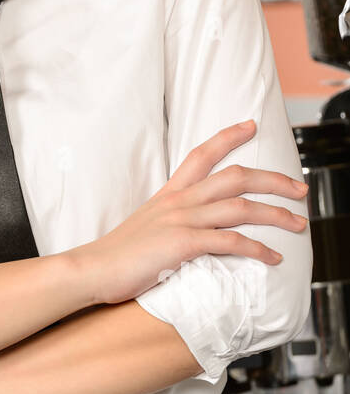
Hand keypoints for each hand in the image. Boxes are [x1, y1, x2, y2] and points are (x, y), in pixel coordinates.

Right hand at [75, 120, 309, 307]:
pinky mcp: (183, 243)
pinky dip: (258, 249)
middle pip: (236, 177)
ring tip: (298, 224)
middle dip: (274, 180)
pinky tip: (273, 257)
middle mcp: (179, 201)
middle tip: (300, 188)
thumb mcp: (147, 225)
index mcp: (169, 193)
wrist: (93, 268)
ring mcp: (182, 220)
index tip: (251, 125)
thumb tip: (192, 225)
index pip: (202, 154)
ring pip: (241, 207)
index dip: (229, 137)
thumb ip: (170, 219)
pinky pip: (231, 242)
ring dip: (276, 215)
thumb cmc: (118, 253)